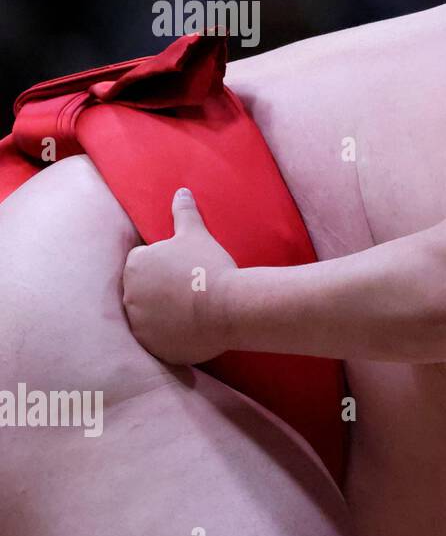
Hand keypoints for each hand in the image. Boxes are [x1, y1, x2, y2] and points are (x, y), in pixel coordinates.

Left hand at [123, 187, 235, 364]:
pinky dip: (168, 336)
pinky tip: (189, 329)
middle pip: (142, 291)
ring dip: (162, 314)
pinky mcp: (151, 344)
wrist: (227, 306)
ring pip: (147, 316)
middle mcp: (128, 293)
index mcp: (135, 264)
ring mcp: (138, 322)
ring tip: (190, 311)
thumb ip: (184, 212)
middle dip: (159, 291)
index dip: (164, 267)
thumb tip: (181, 191)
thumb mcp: (196, 234)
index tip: (183, 272)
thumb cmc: (209, 266)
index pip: (143, 263)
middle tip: (188, 291)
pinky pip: (156, 339)